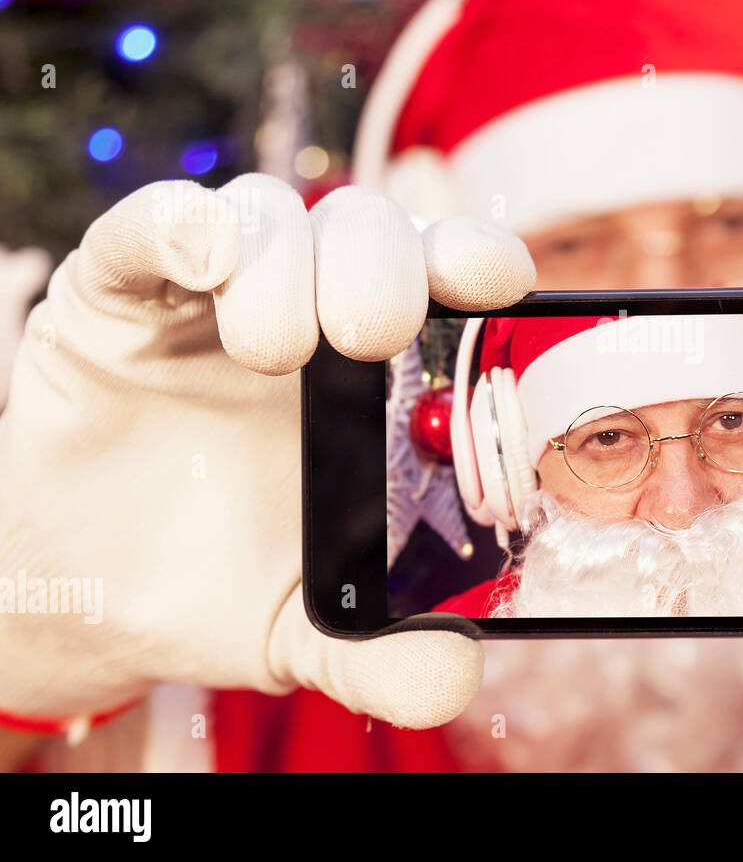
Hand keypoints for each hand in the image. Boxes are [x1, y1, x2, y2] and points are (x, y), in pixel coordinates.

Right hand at [0, 174, 533, 728]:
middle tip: (371, 337)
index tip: (496, 283)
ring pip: (271, 214)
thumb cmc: (230, 586)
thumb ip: (384, 652)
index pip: (447, 275)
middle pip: (367, 229)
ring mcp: (216, 293)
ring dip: (284, 263)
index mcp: (383, 373)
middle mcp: (313, 310)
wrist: (96, 595)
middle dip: (382, 264)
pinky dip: (181, 223)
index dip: (477, 258)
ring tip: (271, 351)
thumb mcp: (314, 630)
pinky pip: (150, 225)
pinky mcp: (120, 292)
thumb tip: (455, 678)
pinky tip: (204, 257)